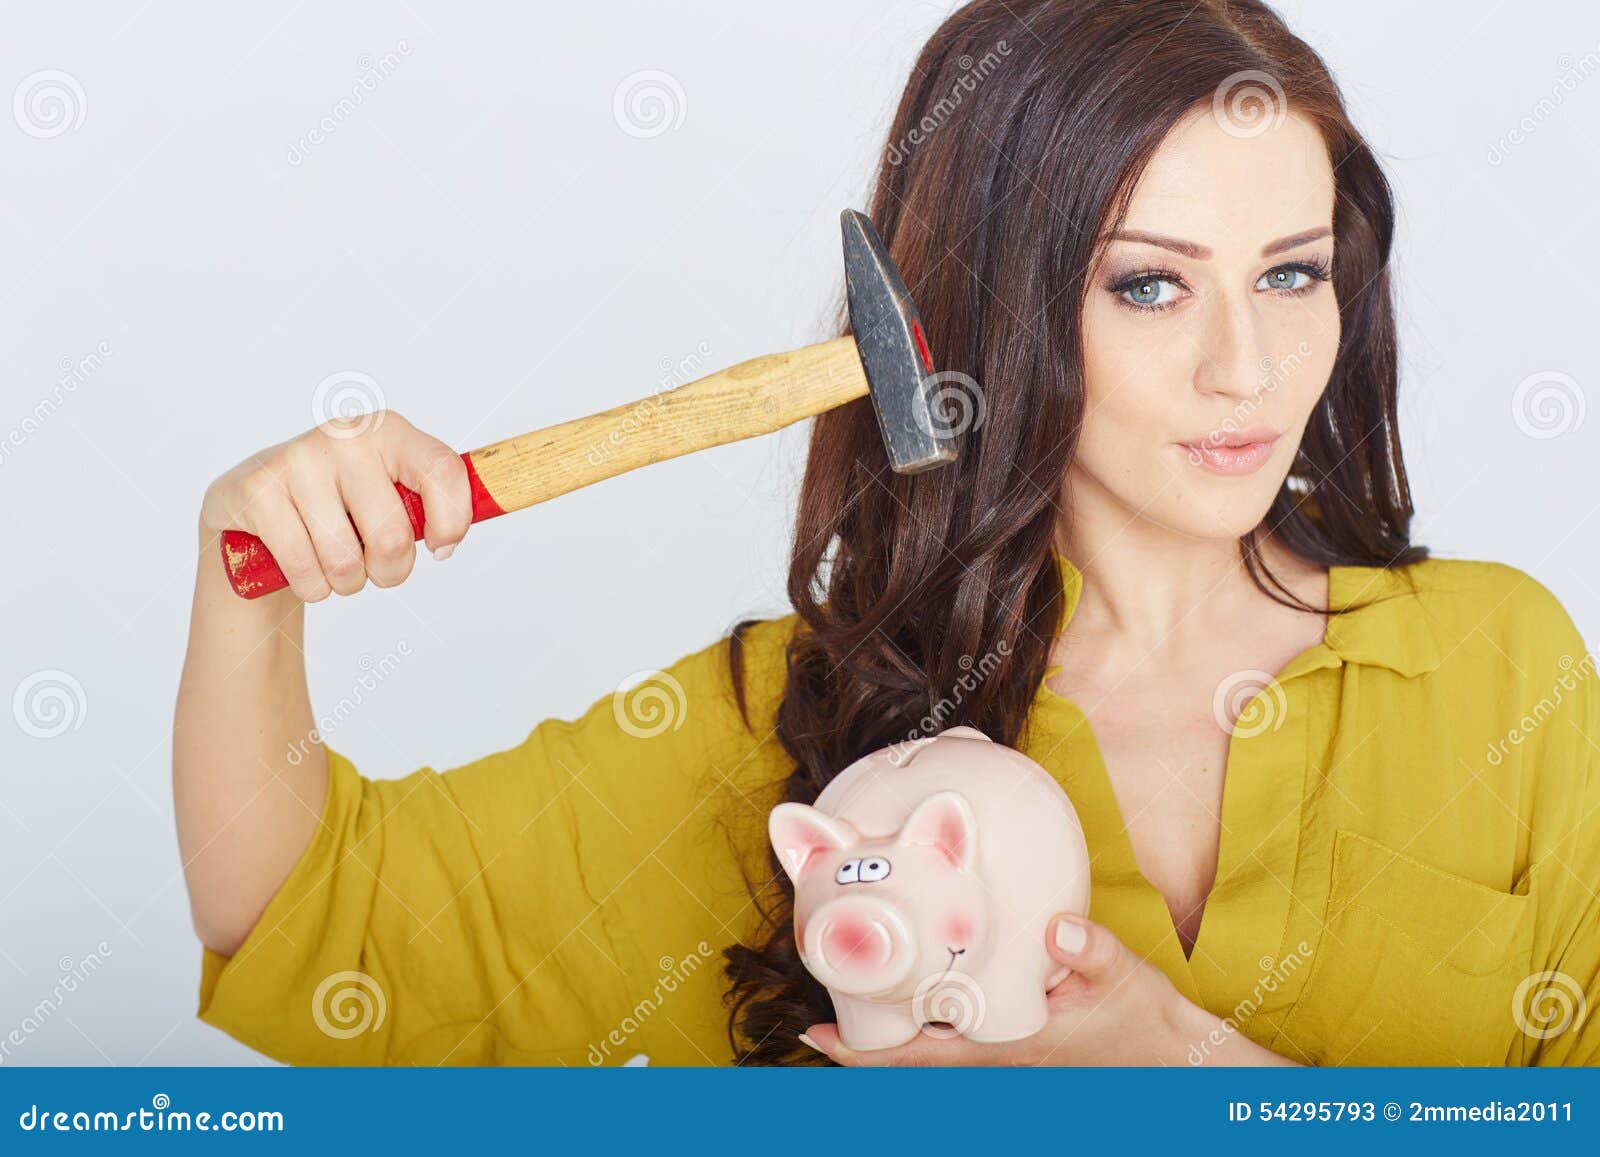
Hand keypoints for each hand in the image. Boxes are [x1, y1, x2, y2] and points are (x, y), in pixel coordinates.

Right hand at [201, 411, 470, 601]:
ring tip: (336, 563)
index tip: (442, 547)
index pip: (443, 471)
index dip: (452, 522)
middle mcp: (344, 436)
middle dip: (391, 571)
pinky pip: (305, 570)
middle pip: (393, 535)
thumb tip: (452, 537)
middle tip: (376, 566)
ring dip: (348, 583)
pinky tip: (303, 565)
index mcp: (389, 431)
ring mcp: (296, 460)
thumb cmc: (340, 507)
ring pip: (346, 561)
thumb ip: (430, 503)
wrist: (255, 509)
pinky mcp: (256, 491)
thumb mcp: (389, 493)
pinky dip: (312, 586)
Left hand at [801, 913, 1210, 1066]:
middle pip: (911, 1059)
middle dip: (863, 1043)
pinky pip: (956, 1042)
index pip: (921, 1058)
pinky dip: (926, 1026)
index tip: (818, 1038)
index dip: (866, 1052)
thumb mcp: (1124, 978)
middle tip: (815, 1018)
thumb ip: (1092, 952)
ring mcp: (1006, 1057)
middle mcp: (997, 1059)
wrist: (1175, 1061)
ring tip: (853, 1000)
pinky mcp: (1018, 1046)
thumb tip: (1057, 929)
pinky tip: (918, 997)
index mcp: (1007, 1047)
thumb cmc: (1146, 1023)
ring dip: (892, 1034)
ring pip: (931, 1053)